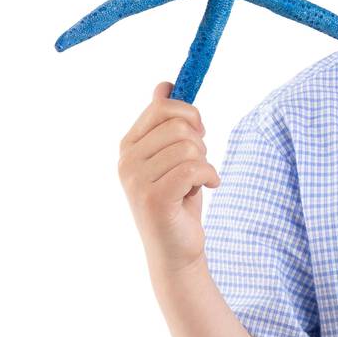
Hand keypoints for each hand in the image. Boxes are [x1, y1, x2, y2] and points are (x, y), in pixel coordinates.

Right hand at [118, 81, 220, 277]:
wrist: (176, 251)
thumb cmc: (178, 200)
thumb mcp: (172, 156)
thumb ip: (165, 123)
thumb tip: (164, 85)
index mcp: (128, 146)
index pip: (161, 107)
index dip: (189, 114)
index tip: (198, 129)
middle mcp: (126, 161)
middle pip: (179, 125)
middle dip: (200, 142)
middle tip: (199, 164)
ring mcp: (137, 181)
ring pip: (190, 148)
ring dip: (205, 163)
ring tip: (196, 182)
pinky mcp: (154, 199)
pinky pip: (195, 169)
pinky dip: (211, 176)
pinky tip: (209, 188)